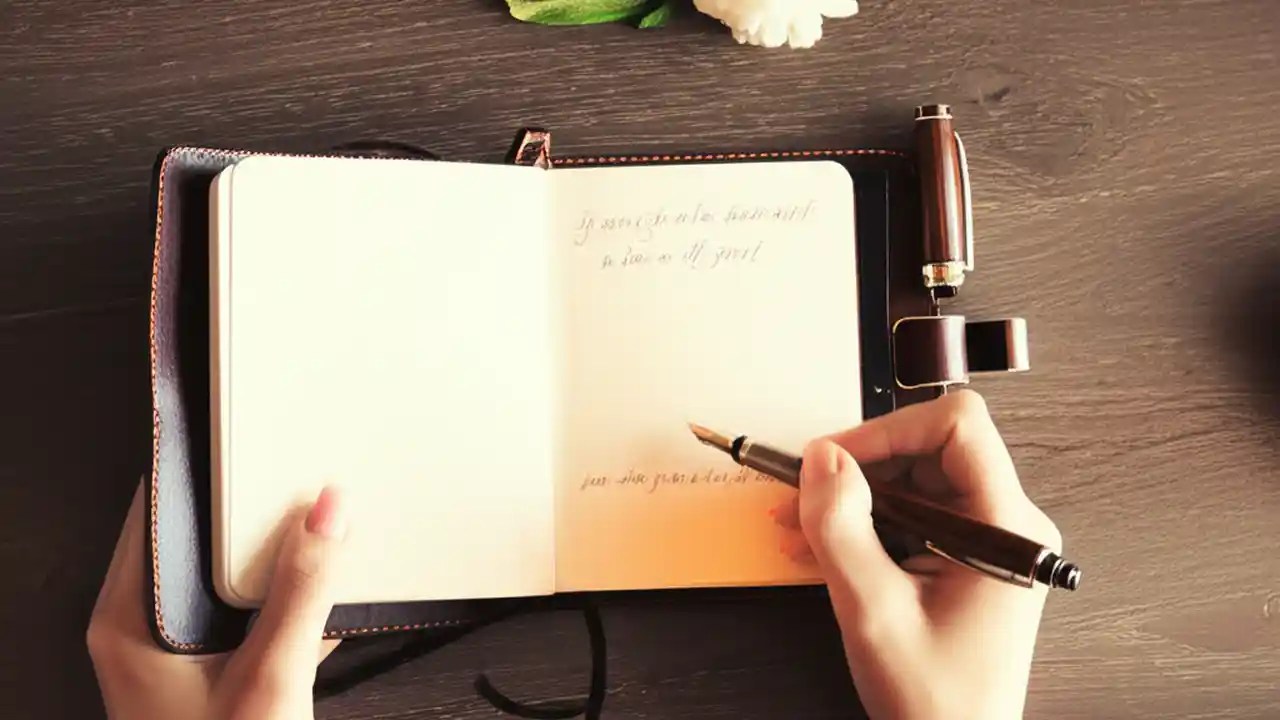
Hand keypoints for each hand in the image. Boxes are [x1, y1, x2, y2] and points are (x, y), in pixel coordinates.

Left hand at [87, 483, 347, 719]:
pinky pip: (246, 613)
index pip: (159, 513)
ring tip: (326, 539)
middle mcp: (143, 631)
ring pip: (227, 578)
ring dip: (278, 561)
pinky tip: (328, 604)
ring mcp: (177, 652)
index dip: (206, 471)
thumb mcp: (271, 677)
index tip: (254, 444)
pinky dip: (285, 602)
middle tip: (306, 487)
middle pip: (199, 540)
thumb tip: (328, 513)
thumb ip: (301, 592)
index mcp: (130, 622)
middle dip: (254, 514)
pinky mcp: (210, 671)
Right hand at [774, 390, 1060, 719]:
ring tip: (799, 525)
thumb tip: (820, 460)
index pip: (956, 427)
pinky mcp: (966, 559)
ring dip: (853, 497)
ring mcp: (988, 542)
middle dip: (858, 466)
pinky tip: (821, 546)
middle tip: (801, 493)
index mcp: (1007, 528)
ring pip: (913, 482)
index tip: (833, 460)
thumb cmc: (935, 703)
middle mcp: (1007, 525)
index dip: (887, 430)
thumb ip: (842, 528)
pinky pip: (912, 516)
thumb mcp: (874, 612)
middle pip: (928, 451)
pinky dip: (864, 523)